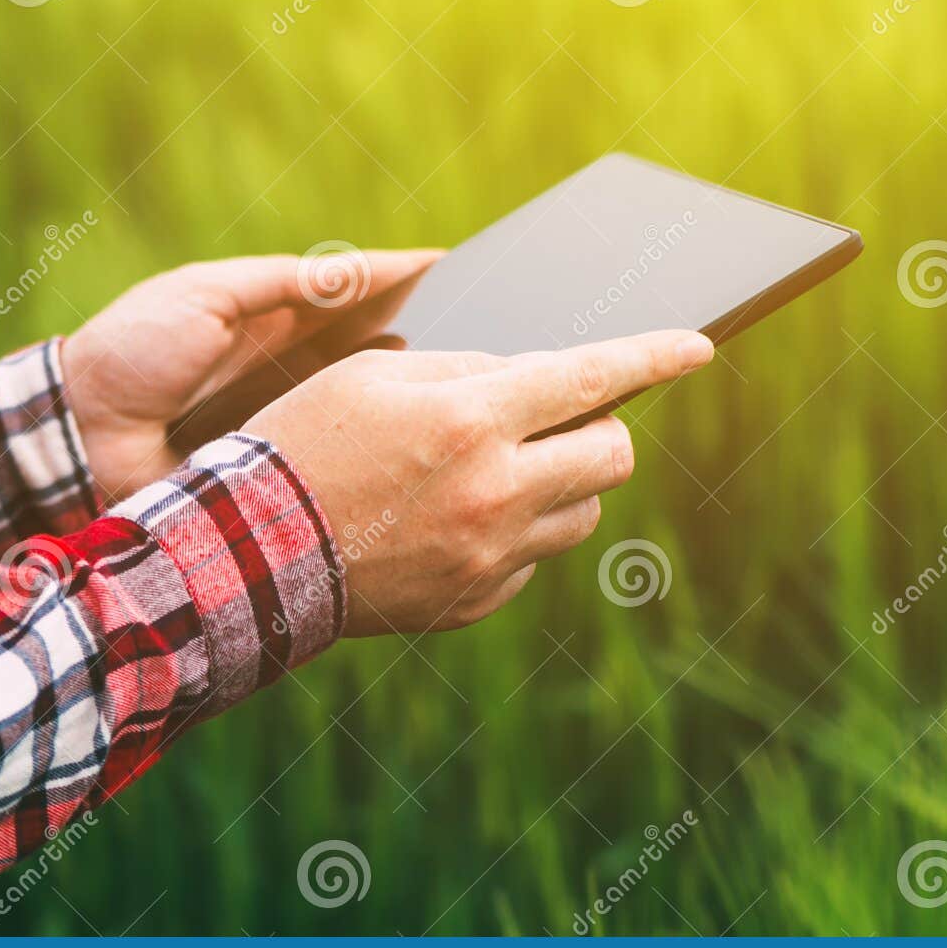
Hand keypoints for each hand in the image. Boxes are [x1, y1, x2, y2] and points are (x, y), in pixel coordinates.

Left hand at [60, 249, 440, 502]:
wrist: (80, 433)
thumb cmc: (135, 351)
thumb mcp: (209, 297)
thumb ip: (286, 284)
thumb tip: (363, 268)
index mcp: (268, 316)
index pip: (349, 291)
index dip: (400, 282)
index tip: (458, 268)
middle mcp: (288, 366)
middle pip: (370, 344)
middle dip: (422, 333)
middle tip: (483, 325)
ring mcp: (287, 418)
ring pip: (363, 399)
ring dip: (408, 389)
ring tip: (468, 375)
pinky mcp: (279, 465)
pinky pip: (338, 450)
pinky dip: (376, 441)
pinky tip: (420, 432)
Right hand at [242, 330, 714, 635]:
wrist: (248, 555)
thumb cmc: (298, 445)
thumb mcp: (369, 376)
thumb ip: (463, 370)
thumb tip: (530, 378)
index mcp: (470, 419)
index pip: (592, 377)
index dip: (655, 355)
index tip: (698, 346)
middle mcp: (495, 491)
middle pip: (611, 454)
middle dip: (602, 427)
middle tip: (563, 420)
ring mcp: (488, 555)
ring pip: (583, 513)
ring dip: (560, 484)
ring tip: (496, 474)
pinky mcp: (473, 601)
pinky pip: (531, 560)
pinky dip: (515, 534)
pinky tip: (453, 523)